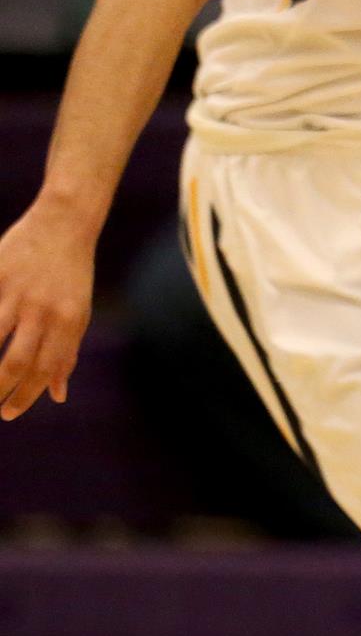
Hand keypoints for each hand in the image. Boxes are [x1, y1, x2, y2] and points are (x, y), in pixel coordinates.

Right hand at [0, 205, 96, 420]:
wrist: (66, 221)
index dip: (24, 397)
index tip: (7, 413)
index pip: (44, 371)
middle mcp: (44, 310)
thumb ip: (66, 354)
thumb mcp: (79, 313)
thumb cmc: (71, 275)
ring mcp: (17, 292)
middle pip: (15, 362)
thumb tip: (57, 396)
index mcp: (69, 322)